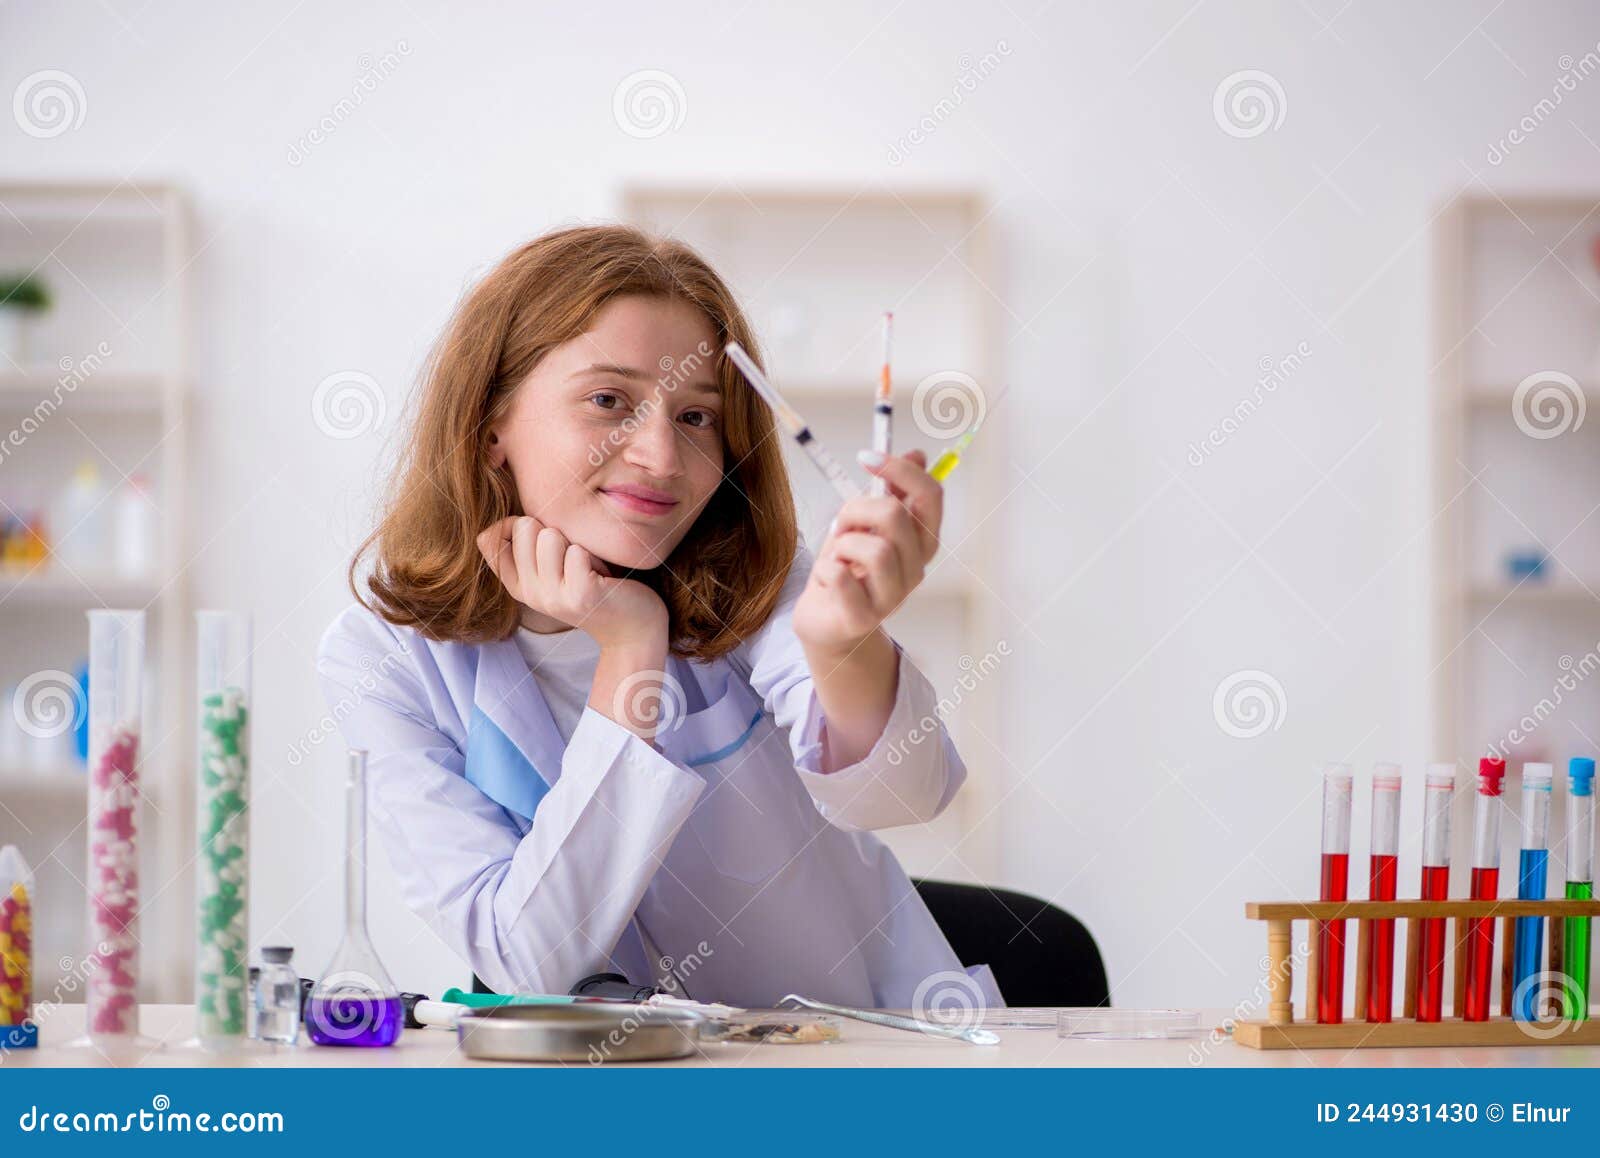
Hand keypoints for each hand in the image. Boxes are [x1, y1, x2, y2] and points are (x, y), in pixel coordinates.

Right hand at [477, 516, 666, 649]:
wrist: (631, 629)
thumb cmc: (594, 584)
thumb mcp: (554, 569)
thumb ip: (530, 546)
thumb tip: (513, 518)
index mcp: (517, 585)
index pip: (487, 540)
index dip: (512, 523)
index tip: (540, 534)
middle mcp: (530, 593)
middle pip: (524, 527)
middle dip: (554, 529)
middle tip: (573, 556)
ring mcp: (553, 597)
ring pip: (550, 536)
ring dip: (576, 543)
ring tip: (588, 567)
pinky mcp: (580, 595)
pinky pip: (578, 551)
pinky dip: (595, 557)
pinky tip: (602, 578)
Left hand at [793, 449, 942, 657]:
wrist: (826, 620)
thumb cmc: (847, 566)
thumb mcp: (866, 522)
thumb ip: (892, 491)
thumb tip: (918, 453)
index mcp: (921, 542)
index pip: (931, 496)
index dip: (901, 469)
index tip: (867, 457)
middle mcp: (915, 569)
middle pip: (895, 516)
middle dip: (856, 508)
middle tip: (841, 524)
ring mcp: (892, 597)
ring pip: (874, 550)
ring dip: (843, 543)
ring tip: (837, 554)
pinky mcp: (862, 618)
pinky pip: (840, 577)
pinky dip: (825, 568)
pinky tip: (827, 577)